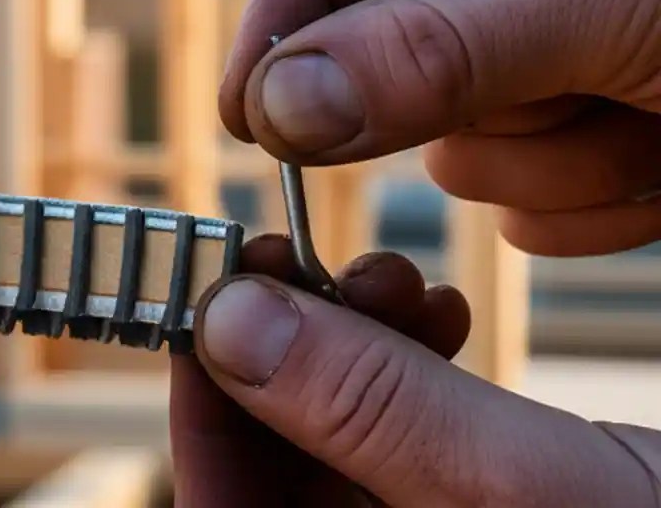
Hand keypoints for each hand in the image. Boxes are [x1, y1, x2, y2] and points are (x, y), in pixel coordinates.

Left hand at [171, 236, 660, 505]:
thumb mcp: (542, 495)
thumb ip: (379, 416)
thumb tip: (232, 321)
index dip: (202, 406)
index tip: (218, 294)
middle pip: (276, 471)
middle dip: (286, 353)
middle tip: (308, 262)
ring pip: (338, 443)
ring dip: (351, 347)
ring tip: (408, 281)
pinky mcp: (482, 501)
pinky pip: (405, 442)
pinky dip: (409, 371)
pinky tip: (447, 311)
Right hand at [217, 0, 660, 256]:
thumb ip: (435, 44)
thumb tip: (277, 103)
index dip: (282, 9)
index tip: (249, 113)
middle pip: (378, 32)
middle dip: (452, 93)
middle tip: (534, 97)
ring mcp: (538, 26)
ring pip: (449, 126)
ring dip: (545, 148)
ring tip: (648, 111)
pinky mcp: (578, 108)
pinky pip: (518, 184)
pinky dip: (586, 195)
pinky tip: (660, 154)